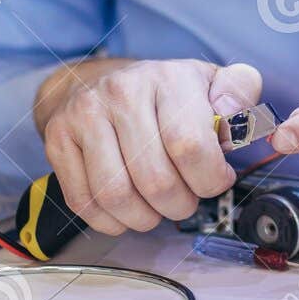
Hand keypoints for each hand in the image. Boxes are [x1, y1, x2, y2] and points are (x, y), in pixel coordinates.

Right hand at [34, 58, 262, 234]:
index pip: (190, 146)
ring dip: (144, 219)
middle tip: (185, 200)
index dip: (209, 180)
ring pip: (115, 196)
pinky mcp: (58, 139)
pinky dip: (111, 221)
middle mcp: (121, 92)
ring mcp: (84, 115)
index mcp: (167, 78)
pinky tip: (128, 211)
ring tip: (157, 208)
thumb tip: (236, 121)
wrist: (101, 79)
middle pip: (154, 180)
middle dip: (179, 205)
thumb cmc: (166, 94)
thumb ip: (240, 94)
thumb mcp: (212, 83)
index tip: (216, 179)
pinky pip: (83, 201)